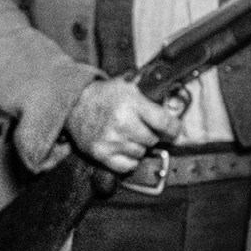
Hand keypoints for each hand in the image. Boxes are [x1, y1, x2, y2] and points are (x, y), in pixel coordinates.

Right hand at [63, 76, 183, 175]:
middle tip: (143, 128)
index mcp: (131, 103)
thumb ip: (152, 95)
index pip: (164, 123)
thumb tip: (175, 107)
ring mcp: (111, 140)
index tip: (173, 129)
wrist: (74, 104)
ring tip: (129, 135)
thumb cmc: (105, 95)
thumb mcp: (129, 85)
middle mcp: (122, 122)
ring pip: (141, 153)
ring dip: (139, 147)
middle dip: (152, 135)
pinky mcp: (101, 154)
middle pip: (153, 140)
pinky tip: (123, 147)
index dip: (173, 128)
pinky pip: (127, 166)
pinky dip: (129, 159)